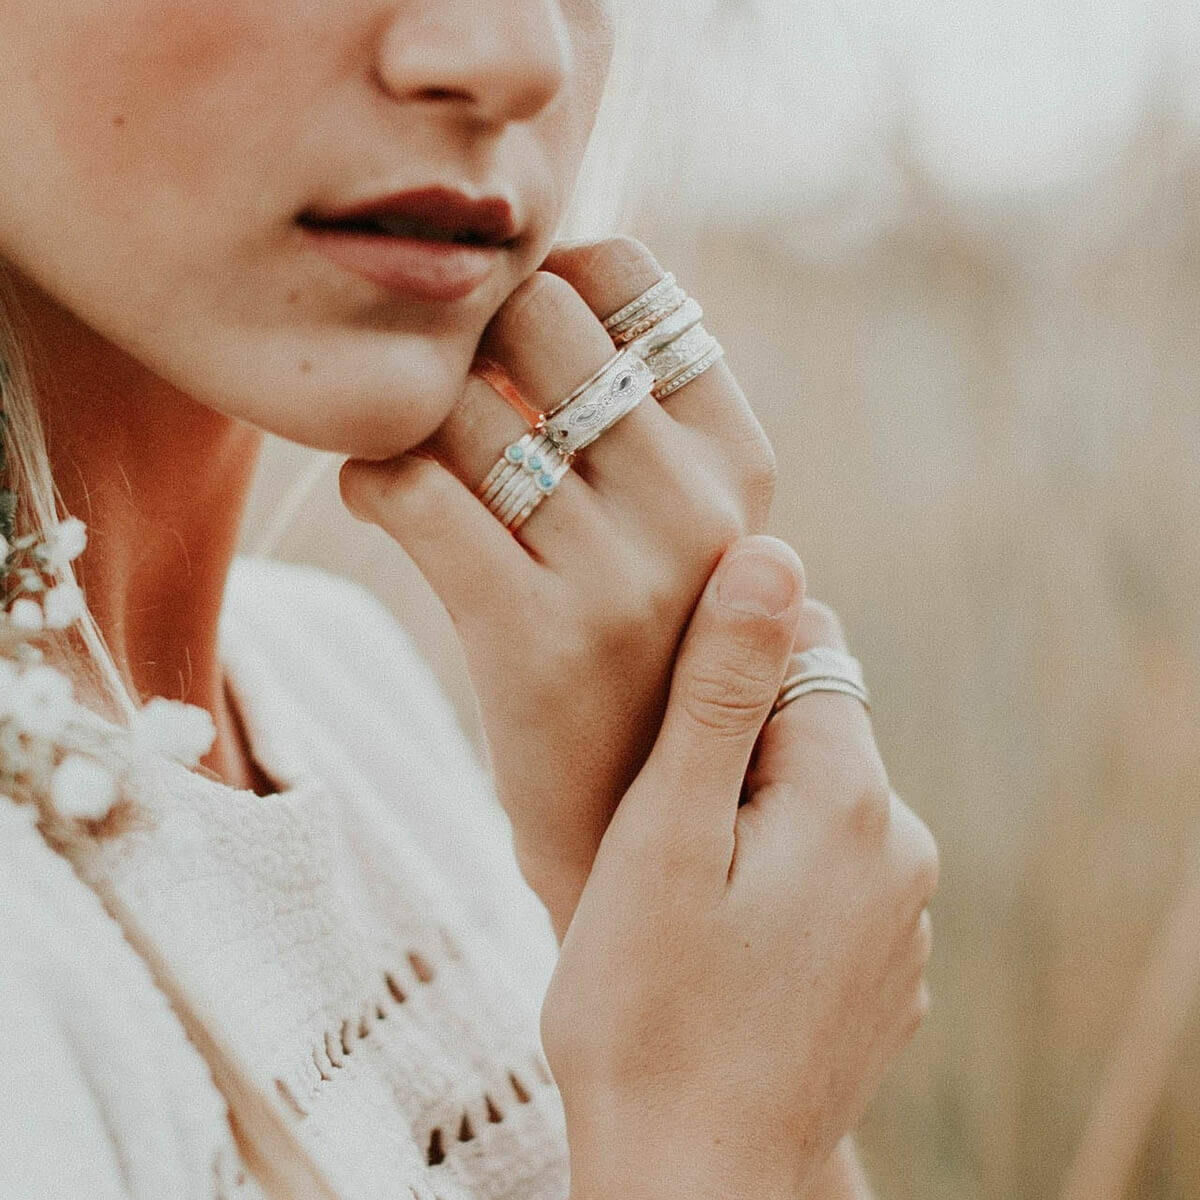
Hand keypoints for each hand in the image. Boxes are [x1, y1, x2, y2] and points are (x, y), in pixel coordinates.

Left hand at [340, 238, 775, 937]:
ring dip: (411, 414)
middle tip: (450, 391)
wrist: (641, 823)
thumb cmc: (650, 656)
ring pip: (458, 404)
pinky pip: (411, 492)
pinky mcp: (534, 640)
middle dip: (471, 336)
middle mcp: (696, 507)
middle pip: (535, 316)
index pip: (626, 279)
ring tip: (415, 455)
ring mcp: (621, 575)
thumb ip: (640, 417)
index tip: (514, 342)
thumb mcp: (688, 531)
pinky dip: (373, 479)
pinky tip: (383, 501)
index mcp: (740, 463)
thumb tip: (528, 284)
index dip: (548, 284)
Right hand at [540, 537, 937, 1199]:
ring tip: (676, 892)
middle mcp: (900, 848)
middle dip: (731, 747)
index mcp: (849, 798)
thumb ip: (723, 691)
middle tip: (649, 825)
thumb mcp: (664, 834)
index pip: (805, 647)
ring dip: (749, 817)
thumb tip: (773, 556)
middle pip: (813, 728)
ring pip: (817, 806)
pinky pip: (829, 877)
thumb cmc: (646, 1010)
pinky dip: (774, 881)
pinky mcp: (884, 971)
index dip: (719, 669)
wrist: (689, 1187)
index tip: (659, 729)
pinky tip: (719, 944)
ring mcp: (900, 919)